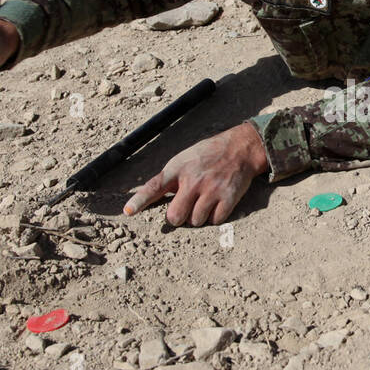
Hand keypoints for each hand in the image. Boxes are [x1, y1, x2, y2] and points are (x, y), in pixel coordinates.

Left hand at [124, 122, 269, 225]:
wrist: (240, 148)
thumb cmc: (208, 155)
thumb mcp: (184, 159)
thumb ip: (170, 179)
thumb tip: (153, 200)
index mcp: (178, 168)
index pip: (154, 186)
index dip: (140, 201)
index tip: (128, 211)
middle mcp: (193, 179)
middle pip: (175, 216)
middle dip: (178, 217)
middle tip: (184, 208)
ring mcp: (211, 190)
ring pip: (195, 221)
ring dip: (197, 217)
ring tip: (203, 202)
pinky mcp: (228, 198)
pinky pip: (214, 221)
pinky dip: (214, 217)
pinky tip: (216, 204)